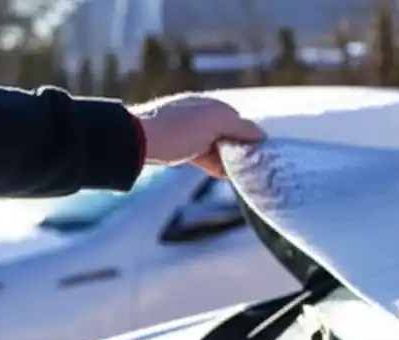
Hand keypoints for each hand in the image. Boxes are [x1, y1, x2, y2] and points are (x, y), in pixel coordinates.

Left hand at [131, 94, 264, 177]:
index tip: (261, 158)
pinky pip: (205, 156)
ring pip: (218, 148)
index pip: (242, 123)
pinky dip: (215, 165)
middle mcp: (202, 115)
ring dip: (228, 161)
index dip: (252, 140)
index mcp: (211, 106)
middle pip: (231, 136)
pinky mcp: (181, 147)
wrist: (136, 140)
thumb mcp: (215, 123)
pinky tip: (222, 175)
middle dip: (241, 152)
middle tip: (252, 170)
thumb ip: (241, 127)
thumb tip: (261, 135)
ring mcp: (190, 132)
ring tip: (239, 175)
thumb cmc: (177, 129)